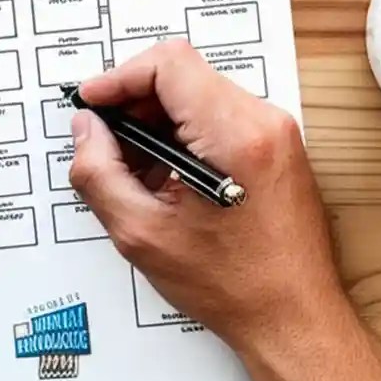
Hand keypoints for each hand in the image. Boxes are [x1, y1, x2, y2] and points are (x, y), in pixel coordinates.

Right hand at [68, 40, 380, 380]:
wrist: (294, 317)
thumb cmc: (235, 286)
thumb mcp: (143, 233)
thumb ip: (100, 172)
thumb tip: (86, 130)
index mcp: (235, 135)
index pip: (169, 63)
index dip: (120, 77)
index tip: (94, 102)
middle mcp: (263, 122)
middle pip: (183, 75)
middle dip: (135, 103)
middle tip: (106, 142)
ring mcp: (277, 132)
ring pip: (199, 95)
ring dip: (158, 122)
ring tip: (137, 171)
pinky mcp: (278, 146)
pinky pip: (220, 117)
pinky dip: (184, 135)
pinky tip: (166, 179)